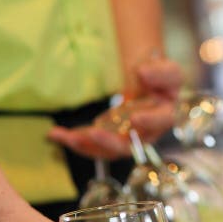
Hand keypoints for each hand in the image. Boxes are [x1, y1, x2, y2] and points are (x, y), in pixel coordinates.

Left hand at [47, 56, 182, 158]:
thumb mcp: (167, 71)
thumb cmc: (159, 81)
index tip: (135, 118)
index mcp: (164, 118)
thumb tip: (141, 72)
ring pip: (105, 151)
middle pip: (128, 146)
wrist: (146, 88)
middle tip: (93, 133)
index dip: (149, 122)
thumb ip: (161, 72)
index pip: (161, 122)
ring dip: (86, 145)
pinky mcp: (107, 142)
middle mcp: (144, 137)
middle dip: (109, 142)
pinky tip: (55, 135)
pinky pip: (90, 145)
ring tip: (67, 137)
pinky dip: (72, 140)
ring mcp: (124, 142)